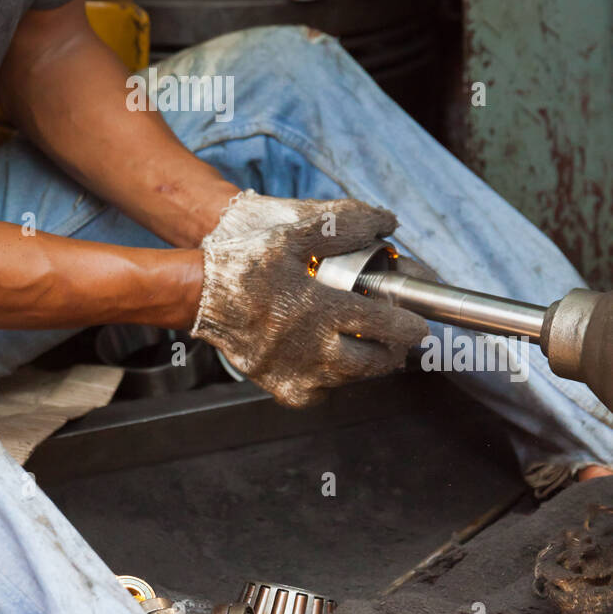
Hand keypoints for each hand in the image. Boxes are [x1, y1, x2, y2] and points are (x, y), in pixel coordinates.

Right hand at [191, 192, 427, 407]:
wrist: (197, 294)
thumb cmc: (243, 263)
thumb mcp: (293, 234)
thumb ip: (344, 226)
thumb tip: (386, 222)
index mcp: (320, 309)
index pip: (383, 326)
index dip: (408, 326)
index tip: (417, 323)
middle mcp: (313, 349)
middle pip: (375, 363)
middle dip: (391, 350)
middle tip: (393, 336)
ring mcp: (296, 374)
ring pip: (350, 379)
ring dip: (363, 363)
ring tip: (363, 342)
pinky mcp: (280, 387)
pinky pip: (321, 392)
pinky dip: (330, 378)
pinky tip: (326, 357)